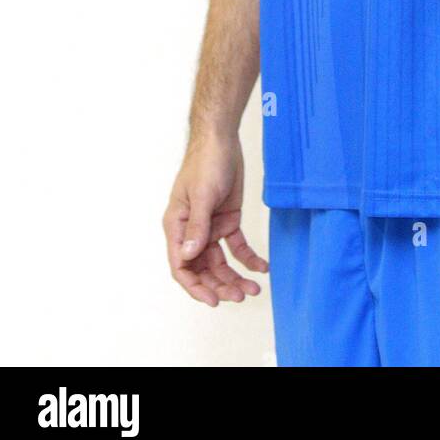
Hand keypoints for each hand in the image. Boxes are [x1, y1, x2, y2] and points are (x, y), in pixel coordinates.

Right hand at [163, 133, 267, 306]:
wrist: (222, 139)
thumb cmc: (205, 162)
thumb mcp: (202, 195)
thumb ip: (197, 226)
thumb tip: (188, 256)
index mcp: (177, 226)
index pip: (181, 266)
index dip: (195, 287)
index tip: (213, 300)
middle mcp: (192, 231)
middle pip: (203, 269)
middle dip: (220, 285)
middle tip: (240, 295)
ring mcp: (210, 227)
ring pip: (221, 262)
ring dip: (235, 277)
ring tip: (253, 289)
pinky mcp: (228, 220)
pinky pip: (237, 246)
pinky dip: (249, 259)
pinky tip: (262, 268)